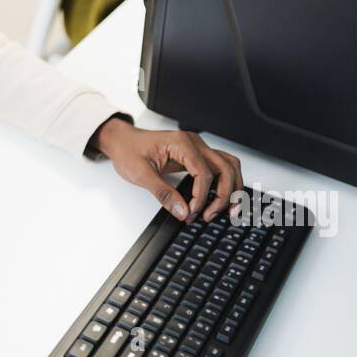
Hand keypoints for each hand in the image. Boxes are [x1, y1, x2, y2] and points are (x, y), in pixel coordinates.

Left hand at [89, 117, 242, 223]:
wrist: (122, 141)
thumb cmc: (129, 151)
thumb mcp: (140, 174)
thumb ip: (163, 193)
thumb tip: (182, 211)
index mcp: (181, 143)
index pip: (204, 172)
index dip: (202, 196)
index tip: (194, 212)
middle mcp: (194, 143)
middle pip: (225, 168)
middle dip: (225, 194)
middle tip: (212, 215)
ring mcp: (198, 148)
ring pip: (229, 165)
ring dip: (233, 187)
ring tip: (229, 209)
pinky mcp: (197, 155)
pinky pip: (221, 167)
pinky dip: (226, 182)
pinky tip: (222, 198)